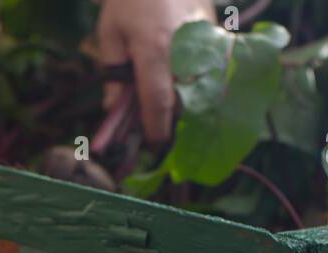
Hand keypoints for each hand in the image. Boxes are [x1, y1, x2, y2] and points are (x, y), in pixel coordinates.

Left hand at [96, 0, 215, 142]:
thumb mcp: (110, 33)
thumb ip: (112, 74)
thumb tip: (113, 109)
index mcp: (153, 50)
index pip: (158, 101)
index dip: (156, 127)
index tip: (153, 143)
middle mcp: (184, 49)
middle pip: (183, 99)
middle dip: (171, 118)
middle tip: (158, 129)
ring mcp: (206, 41)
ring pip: (200, 87)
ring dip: (187, 102)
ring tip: (171, 109)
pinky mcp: (217, 34)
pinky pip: (210, 69)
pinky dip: (198, 82)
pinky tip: (186, 84)